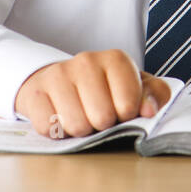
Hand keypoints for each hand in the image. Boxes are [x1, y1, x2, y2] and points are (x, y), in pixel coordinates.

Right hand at [14, 50, 172, 138]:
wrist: (60, 81)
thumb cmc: (104, 89)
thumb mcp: (136, 87)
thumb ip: (155, 94)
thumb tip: (149, 110)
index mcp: (116, 60)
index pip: (129, 104)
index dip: (126, 115)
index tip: (121, 109)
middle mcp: (86, 61)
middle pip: (102, 118)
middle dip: (102, 125)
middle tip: (97, 116)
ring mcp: (57, 75)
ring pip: (76, 126)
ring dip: (79, 131)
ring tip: (80, 117)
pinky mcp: (34, 93)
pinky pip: (49, 128)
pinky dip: (56, 132)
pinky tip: (59, 117)